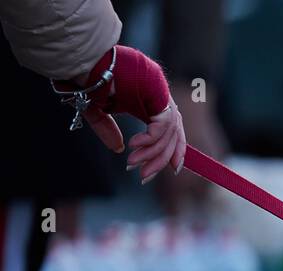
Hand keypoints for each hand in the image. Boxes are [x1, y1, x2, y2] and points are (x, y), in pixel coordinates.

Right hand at [63, 45, 186, 182]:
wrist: (82, 56)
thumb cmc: (87, 76)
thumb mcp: (97, 109)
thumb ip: (107, 128)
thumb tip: (118, 149)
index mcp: (150, 100)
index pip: (171, 129)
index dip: (174, 150)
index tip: (172, 169)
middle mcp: (160, 97)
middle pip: (173, 135)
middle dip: (160, 159)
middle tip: (144, 176)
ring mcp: (161, 93)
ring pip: (168, 133)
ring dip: (151, 153)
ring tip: (132, 164)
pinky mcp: (159, 92)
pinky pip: (162, 125)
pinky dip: (150, 140)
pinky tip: (133, 146)